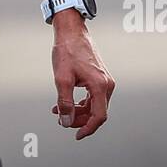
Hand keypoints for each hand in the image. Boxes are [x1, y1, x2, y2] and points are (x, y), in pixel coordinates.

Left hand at [50, 21, 114, 139]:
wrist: (71, 31)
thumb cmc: (67, 50)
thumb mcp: (62, 78)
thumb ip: (64, 102)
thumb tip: (65, 121)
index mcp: (100, 85)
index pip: (99, 116)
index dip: (88, 129)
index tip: (77, 135)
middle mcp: (106, 84)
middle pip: (96, 112)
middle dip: (79, 120)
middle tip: (62, 120)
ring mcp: (104, 80)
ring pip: (94, 105)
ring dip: (78, 111)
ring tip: (59, 111)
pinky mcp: (99, 77)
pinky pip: (92, 96)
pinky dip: (80, 102)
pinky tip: (66, 102)